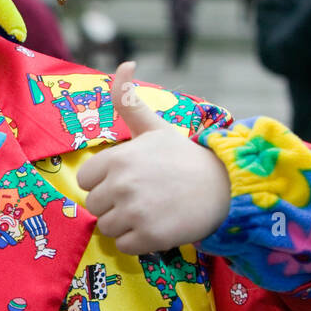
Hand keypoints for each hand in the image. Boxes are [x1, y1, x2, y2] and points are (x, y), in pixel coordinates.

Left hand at [76, 61, 231, 254]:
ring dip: (124, 224)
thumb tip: (125, 63)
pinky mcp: (150, 237)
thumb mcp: (154, 126)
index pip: (86, 181)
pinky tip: (156, 226)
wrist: (224, 186)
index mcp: (118, 158)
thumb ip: (128, 100)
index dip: (104, 182)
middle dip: (113, 205)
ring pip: (107, 228)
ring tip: (149, 211)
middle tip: (142, 196)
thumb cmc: (183, 156)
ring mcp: (135, 212)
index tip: (127, 179)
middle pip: (95, 206)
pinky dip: (137, 242)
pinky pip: (124, 246)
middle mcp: (122, 184)